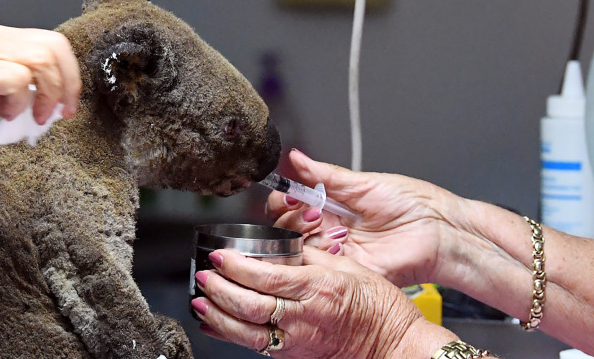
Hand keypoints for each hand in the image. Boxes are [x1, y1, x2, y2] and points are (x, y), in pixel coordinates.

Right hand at [0, 15, 80, 123]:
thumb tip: (14, 103)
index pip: (41, 42)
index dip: (60, 73)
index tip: (61, 103)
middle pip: (55, 44)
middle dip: (69, 81)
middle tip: (65, 112)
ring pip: (45, 56)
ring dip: (52, 90)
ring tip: (40, 117)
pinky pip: (18, 78)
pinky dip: (20, 99)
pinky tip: (7, 114)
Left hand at [191, 247, 428, 358]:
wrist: (393, 344)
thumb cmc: (378, 305)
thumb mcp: (347, 266)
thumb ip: (311, 255)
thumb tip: (282, 246)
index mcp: (318, 287)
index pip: (266, 277)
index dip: (237, 266)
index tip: (221, 255)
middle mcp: (304, 316)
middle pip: (250, 305)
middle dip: (220, 290)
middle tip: (204, 275)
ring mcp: (298, 340)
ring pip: (247, 332)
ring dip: (218, 316)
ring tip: (200, 300)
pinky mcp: (294, 354)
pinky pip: (256, 346)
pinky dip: (231, 334)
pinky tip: (215, 323)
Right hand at [268, 150, 464, 286]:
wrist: (439, 231)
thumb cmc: (413, 203)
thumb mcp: (364, 183)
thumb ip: (325, 174)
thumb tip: (297, 158)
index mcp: (331, 205)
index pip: (290, 204)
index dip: (285, 200)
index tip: (292, 194)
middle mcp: (330, 229)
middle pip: (287, 228)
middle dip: (293, 217)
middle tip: (314, 211)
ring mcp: (337, 252)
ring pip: (298, 249)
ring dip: (307, 236)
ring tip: (330, 227)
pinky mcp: (347, 272)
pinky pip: (319, 268)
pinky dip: (321, 256)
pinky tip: (337, 245)